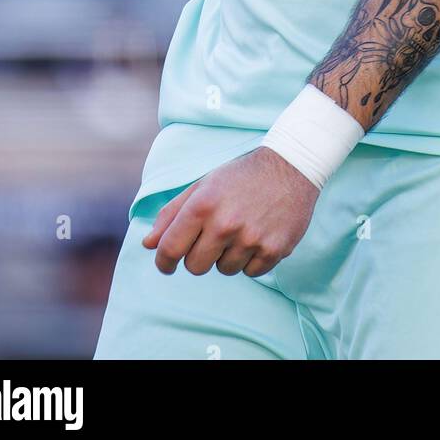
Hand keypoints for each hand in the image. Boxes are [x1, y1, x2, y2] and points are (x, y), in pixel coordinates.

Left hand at [141, 146, 319, 277]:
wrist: (291, 166)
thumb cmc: (241, 176)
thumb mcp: (203, 185)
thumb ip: (172, 214)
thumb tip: (148, 244)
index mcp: (203, 205)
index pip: (169, 249)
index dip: (163, 261)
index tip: (166, 263)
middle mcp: (225, 223)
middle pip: (195, 267)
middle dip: (198, 256)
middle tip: (213, 237)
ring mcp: (251, 239)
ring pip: (224, 270)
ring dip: (228, 256)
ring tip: (241, 230)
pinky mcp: (274, 250)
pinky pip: (250, 272)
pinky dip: (251, 259)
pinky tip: (258, 235)